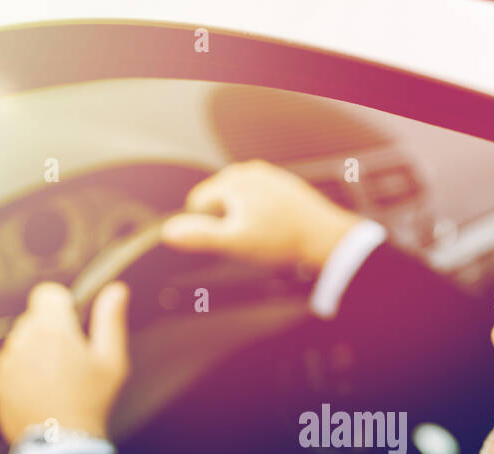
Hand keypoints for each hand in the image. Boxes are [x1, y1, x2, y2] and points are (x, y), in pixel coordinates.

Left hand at [0, 281, 129, 444]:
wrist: (61, 443)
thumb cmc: (91, 402)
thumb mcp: (111, 361)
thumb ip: (110, 320)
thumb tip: (116, 290)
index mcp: (53, 330)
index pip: (46, 293)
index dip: (62, 304)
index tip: (72, 322)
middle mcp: (24, 340)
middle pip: (34, 318)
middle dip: (50, 331)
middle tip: (70, 360)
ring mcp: (7, 361)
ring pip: (21, 341)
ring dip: (35, 351)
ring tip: (56, 379)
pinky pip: (9, 363)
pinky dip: (23, 371)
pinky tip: (41, 390)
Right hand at [160, 159, 362, 270]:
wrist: (325, 238)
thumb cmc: (283, 239)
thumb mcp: (235, 242)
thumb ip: (200, 236)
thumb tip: (168, 232)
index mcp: (231, 180)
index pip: (196, 205)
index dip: (210, 228)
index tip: (231, 238)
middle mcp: (247, 171)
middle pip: (218, 203)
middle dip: (228, 223)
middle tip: (251, 239)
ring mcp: (266, 175)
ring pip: (239, 204)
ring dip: (245, 220)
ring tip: (266, 234)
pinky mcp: (281, 185)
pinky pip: (258, 203)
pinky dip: (263, 216)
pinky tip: (276, 229)